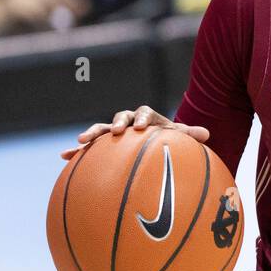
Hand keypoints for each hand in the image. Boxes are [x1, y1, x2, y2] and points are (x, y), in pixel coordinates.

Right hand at [59, 104, 210, 159]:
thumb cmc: (166, 140)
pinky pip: (89, 149)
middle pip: (119, 118)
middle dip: (117, 124)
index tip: (142, 127)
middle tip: (116, 132)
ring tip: (79, 142)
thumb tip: (206, 134)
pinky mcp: (103, 146)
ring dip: (91, 135)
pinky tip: (64, 157)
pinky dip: (77, 152)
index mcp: (146, 117)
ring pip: (100, 131)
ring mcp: (114, 133)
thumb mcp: (178, 137)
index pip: (143, 113)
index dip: (142, 118)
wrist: (151, 142)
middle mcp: (128, 122)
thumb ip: (189, 135)